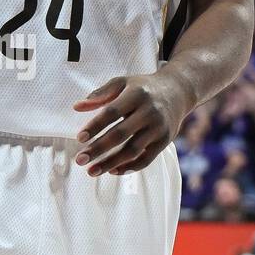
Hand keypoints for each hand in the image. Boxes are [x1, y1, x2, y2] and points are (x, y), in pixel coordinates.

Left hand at [73, 71, 190, 174]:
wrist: (177, 92)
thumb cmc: (142, 88)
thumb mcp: (122, 83)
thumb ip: (100, 94)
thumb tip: (76, 107)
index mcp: (136, 94)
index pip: (112, 112)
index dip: (95, 126)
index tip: (79, 138)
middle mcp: (149, 111)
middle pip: (121, 134)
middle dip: (98, 149)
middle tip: (80, 160)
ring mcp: (159, 128)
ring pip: (132, 150)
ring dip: (110, 163)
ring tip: (91, 171)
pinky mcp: (165, 141)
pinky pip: (146, 159)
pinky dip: (129, 168)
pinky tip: (112, 171)